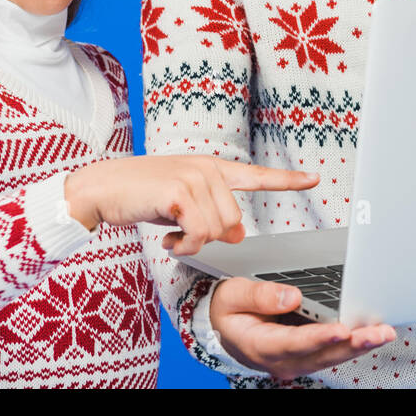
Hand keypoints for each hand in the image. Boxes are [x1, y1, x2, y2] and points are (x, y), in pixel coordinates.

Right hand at [65, 155, 318, 254]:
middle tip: (183, 234)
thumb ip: (211, 214)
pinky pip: (199, 235)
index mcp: (212, 169)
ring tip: (172, 234)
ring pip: (218, 231)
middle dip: (211, 238)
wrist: (101, 188)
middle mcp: (207, 169)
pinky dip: (184, 247)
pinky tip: (168, 239)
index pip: (256, 176)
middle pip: (235, 222)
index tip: (314, 178)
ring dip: (194, 244)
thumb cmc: (140, 196)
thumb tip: (236, 235)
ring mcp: (194, 178)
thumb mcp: (182, 206)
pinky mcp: (179, 193)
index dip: (286, 180)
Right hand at [208, 277, 396, 380]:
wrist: (223, 328)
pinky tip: (372, 333)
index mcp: (261, 346)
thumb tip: (292, 296)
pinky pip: (333, 351)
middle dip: (354, 343)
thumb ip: (259, 296)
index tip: (342, 329)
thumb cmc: (228, 311)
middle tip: (379, 332)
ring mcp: (296, 360)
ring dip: (360, 345)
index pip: (295, 343)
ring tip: (384, 332)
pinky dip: (354, 343)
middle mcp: (282, 359)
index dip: (320, 337)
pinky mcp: (307, 355)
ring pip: (332, 356)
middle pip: (322, 354)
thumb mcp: (232, 296)